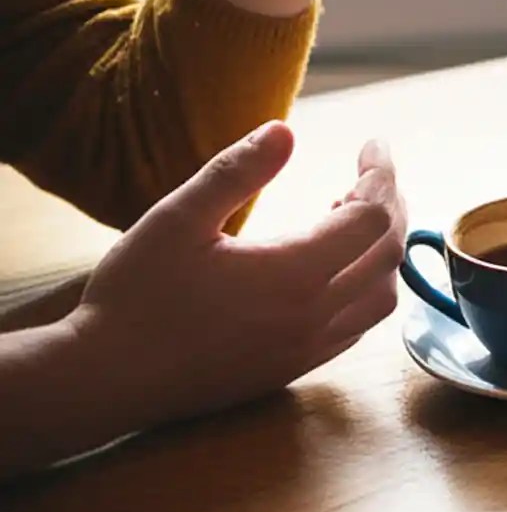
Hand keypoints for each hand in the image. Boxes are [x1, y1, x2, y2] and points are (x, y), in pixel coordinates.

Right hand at [69, 120, 405, 423]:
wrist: (109, 379)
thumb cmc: (137, 295)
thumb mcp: (178, 219)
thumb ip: (236, 172)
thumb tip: (285, 131)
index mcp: (295, 274)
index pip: (372, 216)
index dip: (381, 174)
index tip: (373, 145)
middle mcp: (315, 316)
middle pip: (389, 255)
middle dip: (392, 207)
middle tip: (371, 176)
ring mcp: (309, 349)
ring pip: (382, 298)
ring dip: (383, 253)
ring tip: (348, 219)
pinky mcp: (295, 369)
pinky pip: (357, 327)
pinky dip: (365, 289)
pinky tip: (333, 268)